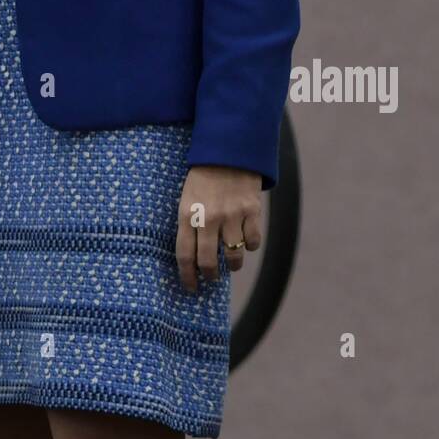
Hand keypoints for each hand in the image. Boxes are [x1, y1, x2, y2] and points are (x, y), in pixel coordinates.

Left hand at [175, 165, 262, 292]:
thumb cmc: (203, 177)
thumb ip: (189, 224)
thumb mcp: (187, 197)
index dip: (187, 276)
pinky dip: (250, 246)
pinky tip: (245, 241)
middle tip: (211, 278)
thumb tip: (193, 256)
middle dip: (210, 276)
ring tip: (231, 264)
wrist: (227, 150)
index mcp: (187, 214)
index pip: (185, 255)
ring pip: (234, 255)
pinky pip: (253, 241)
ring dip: (233, 265)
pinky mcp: (251, 211)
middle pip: (208, 262)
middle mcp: (208, 218)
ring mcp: (231, 215)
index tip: (190, 287)